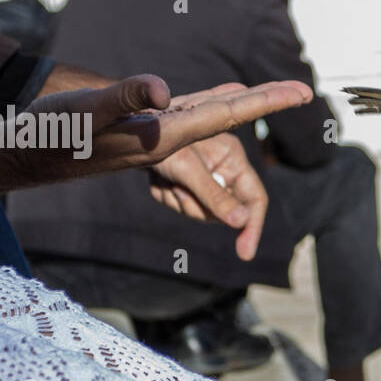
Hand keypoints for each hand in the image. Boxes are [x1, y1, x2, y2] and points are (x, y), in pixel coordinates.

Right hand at [24, 75, 311, 173]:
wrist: (26, 157)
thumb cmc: (54, 134)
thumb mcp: (89, 111)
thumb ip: (126, 98)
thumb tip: (164, 92)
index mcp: (166, 136)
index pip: (229, 116)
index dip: (266, 101)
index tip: (303, 93)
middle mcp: (168, 140)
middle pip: (230, 123)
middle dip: (268, 105)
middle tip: (306, 92)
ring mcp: (155, 136)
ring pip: (212, 121)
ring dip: (244, 107)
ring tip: (277, 94)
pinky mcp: (139, 129)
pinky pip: (188, 115)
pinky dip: (210, 102)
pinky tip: (225, 96)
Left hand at [148, 129, 266, 260]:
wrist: (125, 127)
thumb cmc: (157, 138)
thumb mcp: (187, 169)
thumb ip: (214, 197)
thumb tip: (241, 223)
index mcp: (232, 158)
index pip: (255, 199)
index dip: (252, 227)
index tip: (244, 253)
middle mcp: (221, 168)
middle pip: (224, 210)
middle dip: (197, 207)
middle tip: (177, 189)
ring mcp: (202, 175)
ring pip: (200, 210)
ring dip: (178, 200)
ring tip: (164, 178)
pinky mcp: (184, 180)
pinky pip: (181, 203)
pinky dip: (166, 195)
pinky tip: (156, 178)